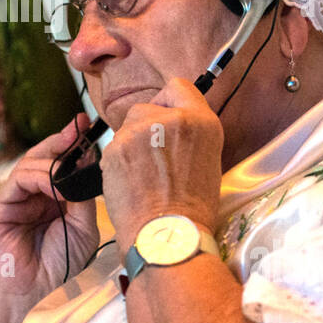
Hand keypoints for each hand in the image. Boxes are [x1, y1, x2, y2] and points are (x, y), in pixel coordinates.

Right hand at [0, 113, 99, 302]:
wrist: (32, 293)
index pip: (63, 164)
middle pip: (45, 156)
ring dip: (53, 164)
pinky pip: (19, 180)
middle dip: (63, 139)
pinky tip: (55, 186)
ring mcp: (18, 198)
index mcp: (55, 199)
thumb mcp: (83, 229)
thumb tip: (86, 166)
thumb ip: (83, 198)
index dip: (75, 145)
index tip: (90, 128)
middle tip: (80, 126)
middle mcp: (36, 194)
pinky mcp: (2, 205)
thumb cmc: (57, 265)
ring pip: (31, 164)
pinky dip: (39, 178)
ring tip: (69, 171)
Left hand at [99, 77, 222, 251]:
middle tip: (154, 158)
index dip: (170, 102)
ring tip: (143, 177)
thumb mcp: (208, 160)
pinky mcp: (115, 148)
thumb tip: (173, 128)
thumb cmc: (193, 207)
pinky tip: (130, 184)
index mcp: (201, 121)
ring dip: (131, 146)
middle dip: (146, 127)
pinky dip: (119, 162)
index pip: (179, 86)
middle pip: (147, 108)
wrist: (168, 236)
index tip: (167, 119)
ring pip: (127, 129)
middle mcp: (170, 119)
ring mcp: (139, 132)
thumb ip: (190, 135)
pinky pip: (113, 148)